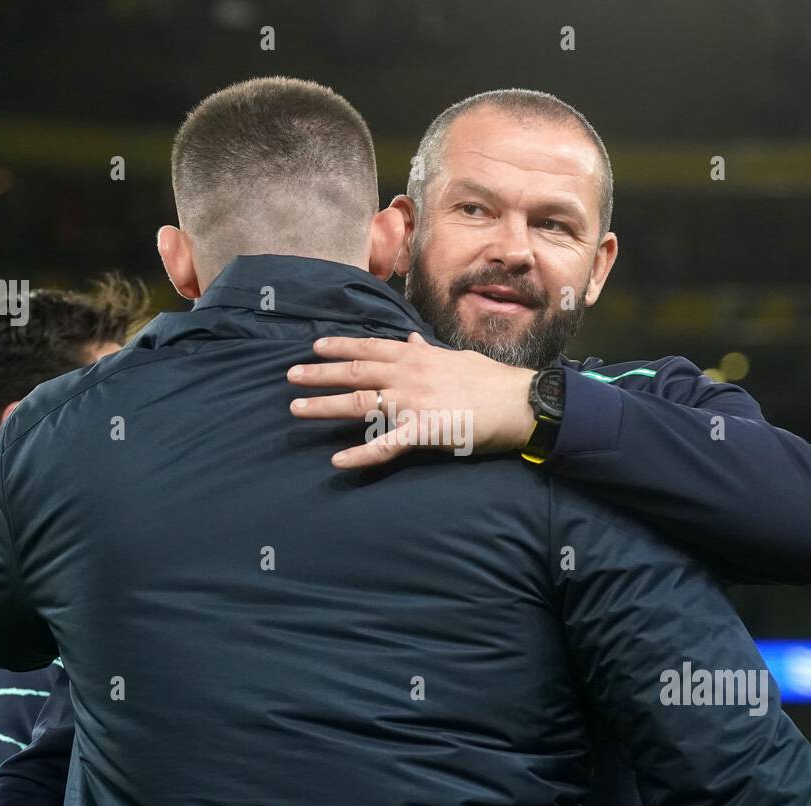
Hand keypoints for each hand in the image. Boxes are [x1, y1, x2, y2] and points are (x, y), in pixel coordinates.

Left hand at [287, 333, 537, 468]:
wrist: (519, 402)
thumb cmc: (491, 380)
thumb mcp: (456, 357)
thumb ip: (428, 350)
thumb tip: (410, 339)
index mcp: (417, 356)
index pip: (370, 346)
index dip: (340, 346)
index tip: (315, 346)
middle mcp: (408, 376)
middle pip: (355, 372)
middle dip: (319, 373)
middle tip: (291, 376)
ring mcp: (413, 404)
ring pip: (360, 402)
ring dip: (325, 406)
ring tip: (296, 409)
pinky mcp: (424, 432)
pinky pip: (387, 445)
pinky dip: (361, 454)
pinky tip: (338, 461)